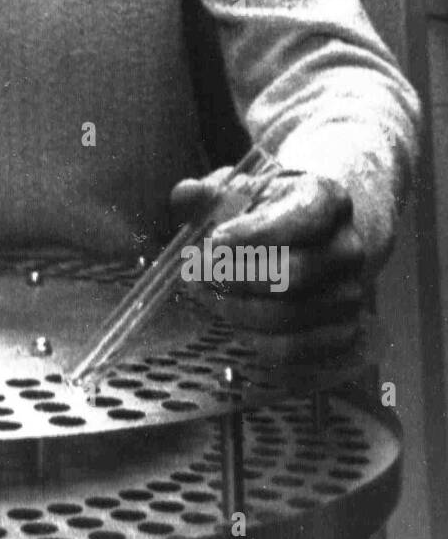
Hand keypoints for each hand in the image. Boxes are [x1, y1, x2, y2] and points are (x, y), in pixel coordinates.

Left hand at [169, 167, 366, 362]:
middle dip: (235, 277)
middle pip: (293, 274)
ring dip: (235, 309)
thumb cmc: (262, 212)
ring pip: (289, 315)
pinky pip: (294, 349)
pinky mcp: (341, 331)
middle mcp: (348, 247)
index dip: (255, 234)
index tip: (214, 241)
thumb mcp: (235, 190)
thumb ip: (208, 192)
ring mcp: (350, 292)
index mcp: (327, 199)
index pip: (302, 218)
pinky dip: (253, 339)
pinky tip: (231, 319)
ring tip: (205, 294)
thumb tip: (188, 193)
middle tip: (196, 273)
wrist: (299, 239)